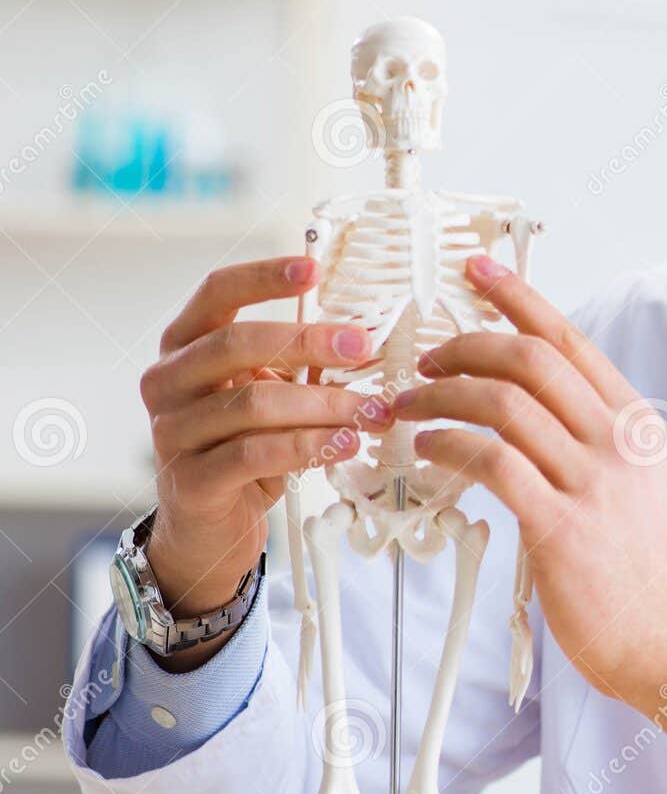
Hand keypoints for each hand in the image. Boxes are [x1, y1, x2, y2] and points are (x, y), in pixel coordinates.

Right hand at [140, 256, 389, 666]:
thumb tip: (367, 335)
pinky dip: (306, 447)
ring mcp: (172, 432)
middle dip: (308, 342)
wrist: (210, 525)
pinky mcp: (190, 481)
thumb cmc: (246, 444)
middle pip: (236, 343)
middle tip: (364, 346)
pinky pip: (253, 455)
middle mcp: (168, 381)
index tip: (314, 268)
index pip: (217, 292)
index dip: (263, 276)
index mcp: (186, 345)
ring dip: (322, 404)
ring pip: (252, 404)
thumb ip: (299, 363)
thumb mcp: (270, 392)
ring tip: (371, 411)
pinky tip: (345, 445)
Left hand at [390, 254, 666, 709]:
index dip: (517, 298)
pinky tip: (426, 448)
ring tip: (407, 405)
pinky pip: (493, 464)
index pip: (568, 339)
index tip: (476, 272)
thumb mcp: (629, 478)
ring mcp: (592, 482)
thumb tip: (525, 394)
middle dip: (465, 347)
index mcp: (632, 420)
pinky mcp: (561, 526)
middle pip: (531, 360)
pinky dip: (449, 446)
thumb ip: (587, 433)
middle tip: (424, 358)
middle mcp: (616, 440)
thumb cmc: (634, 563)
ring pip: (505, 406)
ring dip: (442, 396)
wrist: (664, 637)